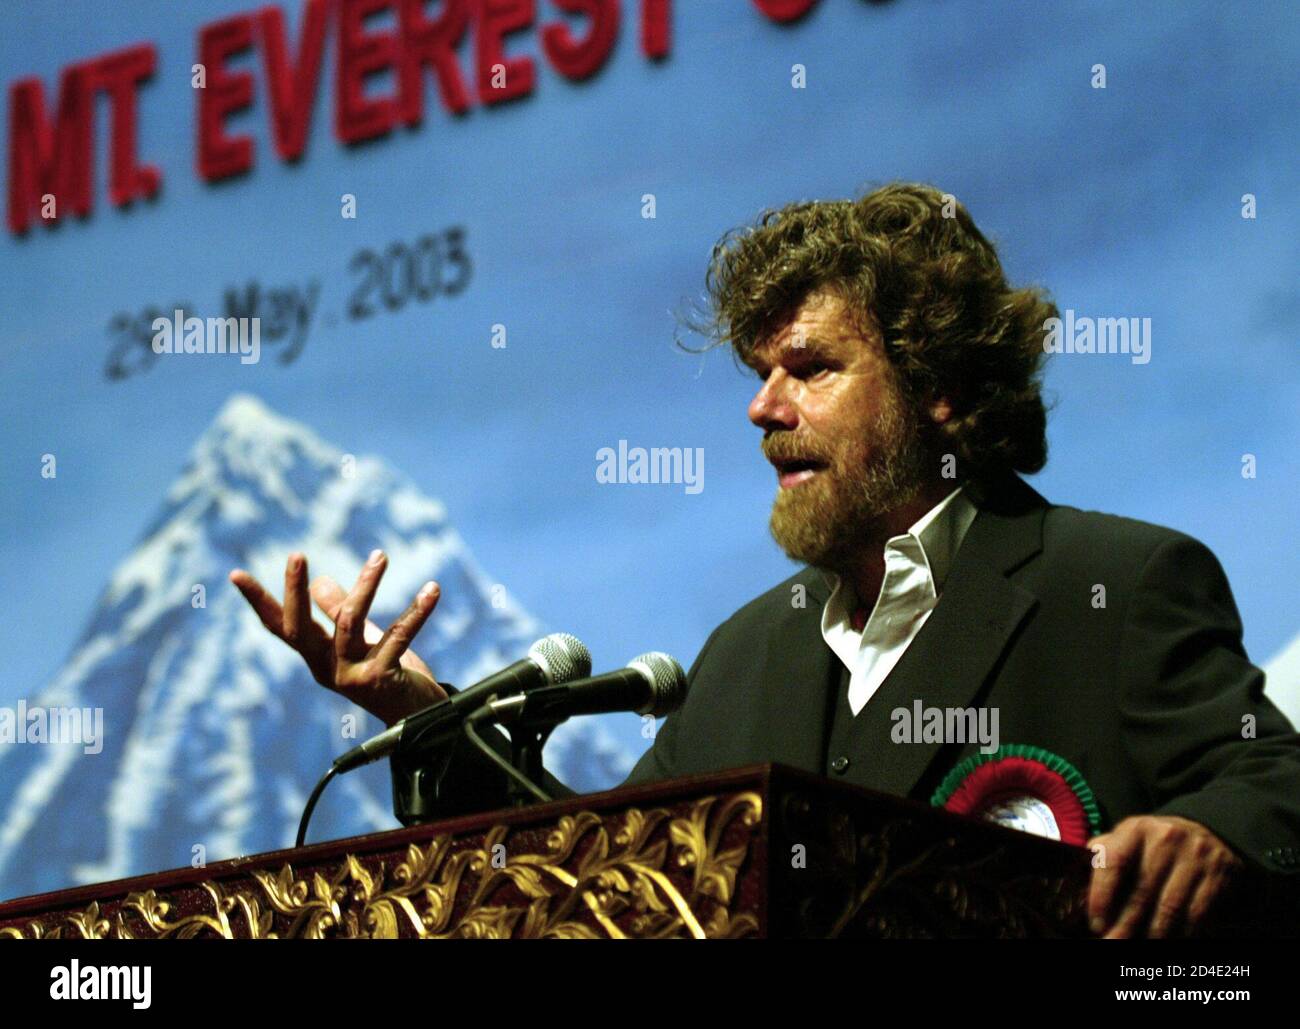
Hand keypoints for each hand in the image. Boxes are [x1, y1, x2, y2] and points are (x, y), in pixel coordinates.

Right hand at [229, 550, 445, 726]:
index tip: (235, 575)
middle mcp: (328, 669)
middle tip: (296, 555)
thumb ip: (340, 613)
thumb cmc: (389, 675)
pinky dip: (417, 611)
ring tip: (381, 556)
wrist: (418, 718)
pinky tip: (432, 589)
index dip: (258, 602)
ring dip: (366, 586)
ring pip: (350, 624)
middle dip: (295, 591)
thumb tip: (320, 582)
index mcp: (318, 657)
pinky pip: (398, 637)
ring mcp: (352, 676)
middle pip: (301, 629)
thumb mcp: (361, 641)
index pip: (281, 627)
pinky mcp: (381, 679)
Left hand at [1087, 815, 1242, 937]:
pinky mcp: (1215, 878)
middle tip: (1112, 942)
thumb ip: (1107, 851)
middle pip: (1141, 891)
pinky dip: (1180, 933)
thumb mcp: (1131, 836)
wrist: (1211, 832)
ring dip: (1152, 933)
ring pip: (1169, 907)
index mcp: (1136, 829)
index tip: (1096, 922)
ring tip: (1139, 946)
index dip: (1101, 895)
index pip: (1113, 862)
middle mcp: (1165, 840)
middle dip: (1125, 924)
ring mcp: (1194, 858)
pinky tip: (1167, 941)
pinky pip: (1195, 914)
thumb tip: (1078, 873)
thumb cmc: (1158, 842)